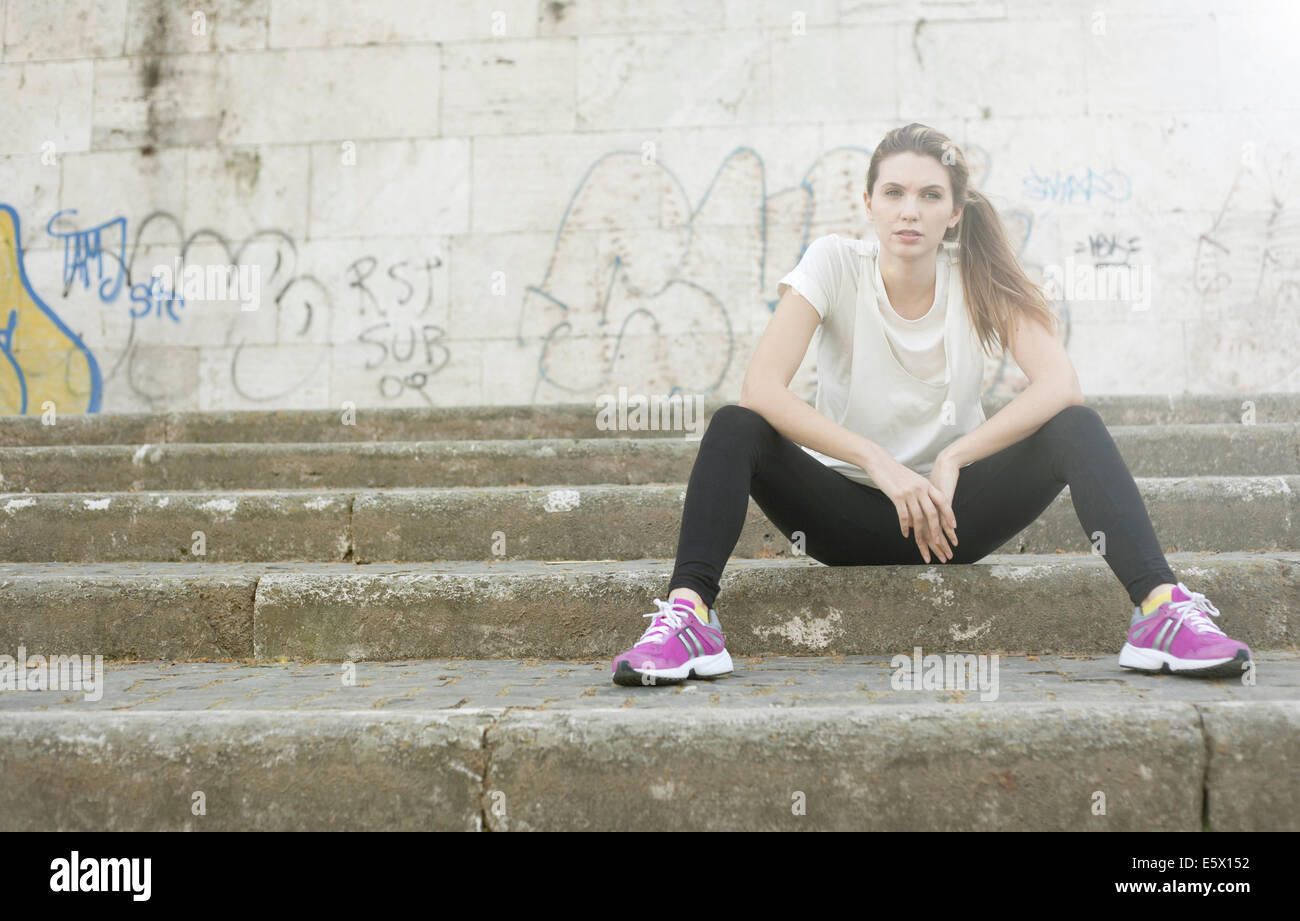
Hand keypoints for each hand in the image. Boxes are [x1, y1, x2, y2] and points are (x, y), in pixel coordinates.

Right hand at [865, 449, 957, 563]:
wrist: (880, 462)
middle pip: (932, 512)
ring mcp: (909, 492)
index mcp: (927, 484)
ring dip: (920, 532)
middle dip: (936, 529)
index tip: (953, 527)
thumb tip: (928, 503)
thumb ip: (923, 490)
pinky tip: (905, 534)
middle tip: (938, 542)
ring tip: (920, 542)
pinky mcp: (897, 496)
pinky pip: (904, 516)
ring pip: (918, 517)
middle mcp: (920, 488)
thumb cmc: (896, 472)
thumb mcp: (914, 479)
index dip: (949, 514)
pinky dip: (905, 527)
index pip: (942, 501)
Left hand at [927, 452, 960, 551]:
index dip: (925, 547)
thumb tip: (923, 522)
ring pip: (935, 530)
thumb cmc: (938, 481)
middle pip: (927, 535)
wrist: (943, 466)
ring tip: (947, 556)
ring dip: (942, 543)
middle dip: (935, 549)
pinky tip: (952, 538)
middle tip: (941, 561)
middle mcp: (924, 511)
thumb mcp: (931, 500)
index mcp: (920, 512)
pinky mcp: (940, 502)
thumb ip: (928, 511)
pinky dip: (948, 529)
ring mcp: (932, 506)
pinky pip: (943, 517)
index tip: (929, 559)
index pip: (921, 534)